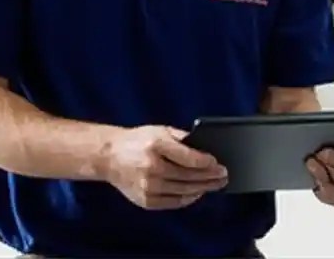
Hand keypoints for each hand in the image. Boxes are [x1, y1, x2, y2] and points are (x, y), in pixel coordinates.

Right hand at [104, 125, 227, 209]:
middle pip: (189, 176)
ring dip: (203, 189)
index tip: (218, 163)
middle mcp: (152, 167)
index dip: (207, 163)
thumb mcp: (159, 130)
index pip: (189, 158)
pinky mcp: (145, 200)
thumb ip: (181, 138)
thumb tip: (205, 150)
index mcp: (156, 145)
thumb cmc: (138, 141)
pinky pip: (173, 202)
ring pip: (184, 191)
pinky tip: (197, 193)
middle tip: (224, 176)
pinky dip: (188, 199)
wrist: (109, 156)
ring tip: (215, 185)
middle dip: (210, 177)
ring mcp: (148, 186)